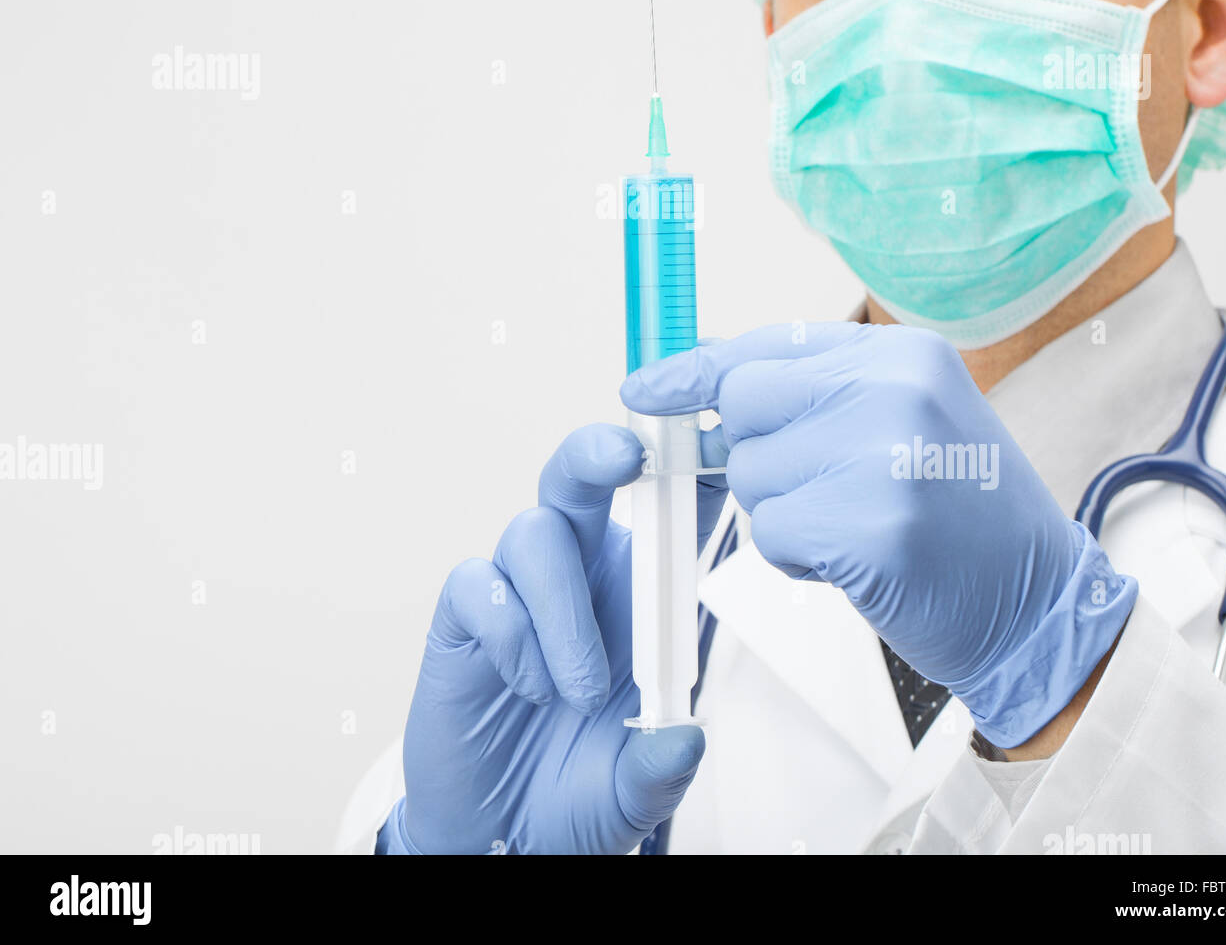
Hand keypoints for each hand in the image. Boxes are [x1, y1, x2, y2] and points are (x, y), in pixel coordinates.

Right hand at [388, 422, 727, 853]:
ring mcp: (518, 589)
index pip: (666, 508)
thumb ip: (660, 767)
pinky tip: (527, 684)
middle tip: (624, 458)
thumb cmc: (578, 790)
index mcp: (637, 588)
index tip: (708, 441)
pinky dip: (510, 631)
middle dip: (602, 450)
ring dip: (564, 610)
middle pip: (582, 474)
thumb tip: (684, 737)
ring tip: (576, 691)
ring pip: (535, 531)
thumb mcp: (635, 793)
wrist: (501, 836)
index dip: (684, 466)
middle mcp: (580, 571)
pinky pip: (479, 585)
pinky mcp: (464, 618)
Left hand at [621, 322, 1135, 747]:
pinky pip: (773, 532)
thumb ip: (813, 391)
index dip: (698, 368)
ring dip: (784, 511)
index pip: (767, 342)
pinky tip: (856, 560)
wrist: (1038, 602)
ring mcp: (887, 455)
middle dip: (759, 453)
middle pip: (746, 403)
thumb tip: (703, 374)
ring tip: (856, 523)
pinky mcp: (873, 527)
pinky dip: (797, 556)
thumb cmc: (959, 513)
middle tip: (822, 487)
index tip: (646, 387)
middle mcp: (895, 387)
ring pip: (753, 473)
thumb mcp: (902, 419)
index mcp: (901, 352)